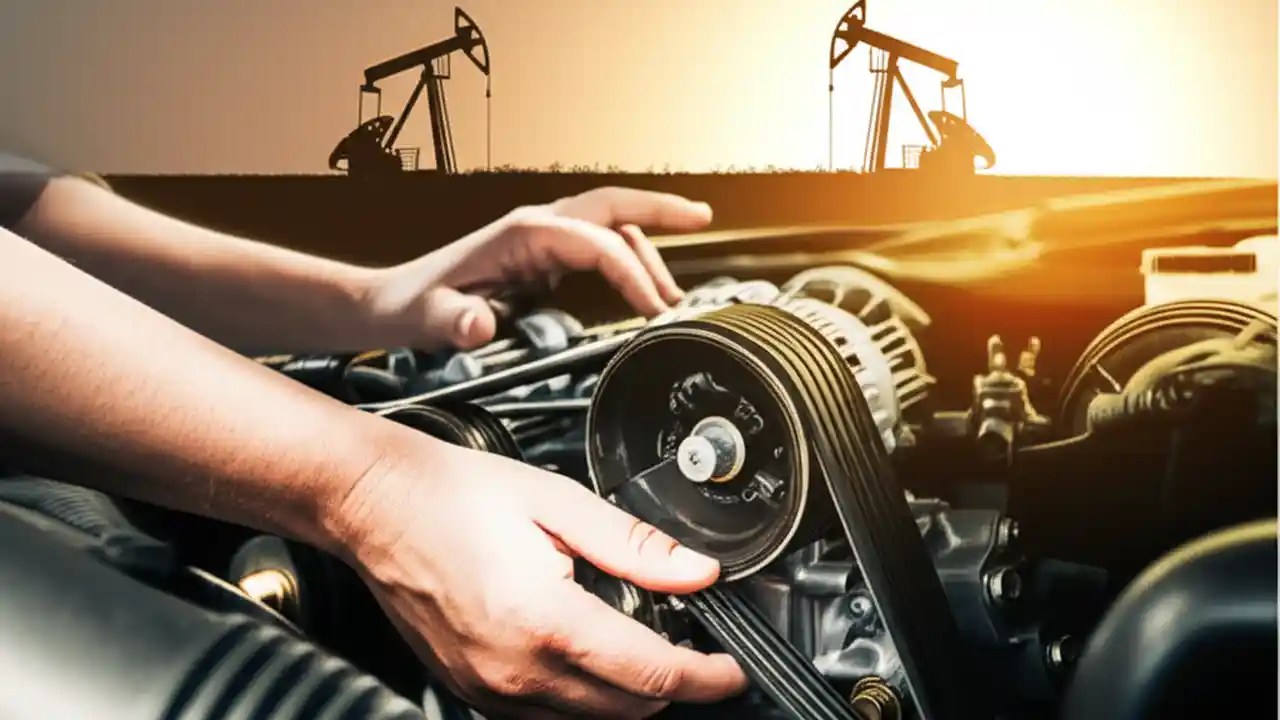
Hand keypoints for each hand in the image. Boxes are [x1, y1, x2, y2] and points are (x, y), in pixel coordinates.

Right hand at [333, 434, 748, 718]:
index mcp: (544, 619)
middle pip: (629, 709)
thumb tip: (696, 571)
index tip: (732, 669)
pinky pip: (547, 717)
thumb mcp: (558, 503)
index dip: (708, 677)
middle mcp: (515, 670)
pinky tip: (589, 652)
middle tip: (695, 647)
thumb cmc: (453, 495)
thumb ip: (634, 545)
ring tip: (643, 643)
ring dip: (630, 694)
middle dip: (675, 685)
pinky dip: (584, 697)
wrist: (376, 504)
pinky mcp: (473, 691)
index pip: (654, 675)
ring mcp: (490, 689)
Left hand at [362, 187, 708, 350]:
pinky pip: (597, 246)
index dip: (631, 273)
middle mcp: (537, 226)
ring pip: (608, 224)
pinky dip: (627, 257)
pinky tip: (642, 285)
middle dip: (660, 210)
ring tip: (675, 290)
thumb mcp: (429, 318)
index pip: (596, 242)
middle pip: (612, 205)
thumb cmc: (411, 306)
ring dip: (648, 244)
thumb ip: (456, 323)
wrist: (391, 303)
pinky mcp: (541, 256)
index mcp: (522, 233)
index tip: (655, 310)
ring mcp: (541, 238)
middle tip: (704, 219)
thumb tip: (479, 325)